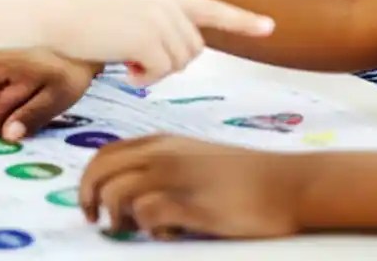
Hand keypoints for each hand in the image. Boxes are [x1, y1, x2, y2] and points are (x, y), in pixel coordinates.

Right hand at [45, 0, 273, 85]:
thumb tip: (181, 53)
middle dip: (169, 61)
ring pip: (179, 63)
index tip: (269, 27)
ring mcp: (160, 19)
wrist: (54, 10)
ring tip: (124, 56)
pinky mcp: (147, 38)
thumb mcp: (129, 11)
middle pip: (194, 49)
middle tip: (134, 57)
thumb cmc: (83, 15)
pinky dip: (142, 78)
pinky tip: (121, 66)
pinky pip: (161, 73)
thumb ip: (160, 25)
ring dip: (154, 70)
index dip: (242, 20)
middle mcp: (168, 2)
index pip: (212, 8)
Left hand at [79, 135, 306, 239]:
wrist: (288, 183)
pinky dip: (148, 230)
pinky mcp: (189, 204)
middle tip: (101, 223)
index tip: (91, 206)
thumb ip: (163, 164)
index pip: (104, 155)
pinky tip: (170, 233)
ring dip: (118, 217)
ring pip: (114, 194)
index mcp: (161, 143)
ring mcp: (174, 178)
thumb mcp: (196, 157)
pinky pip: (145, 216)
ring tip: (139, 228)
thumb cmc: (246, 176)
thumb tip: (131, 191)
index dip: (89, 181)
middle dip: (89, 200)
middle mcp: (161, 155)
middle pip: (99, 173)